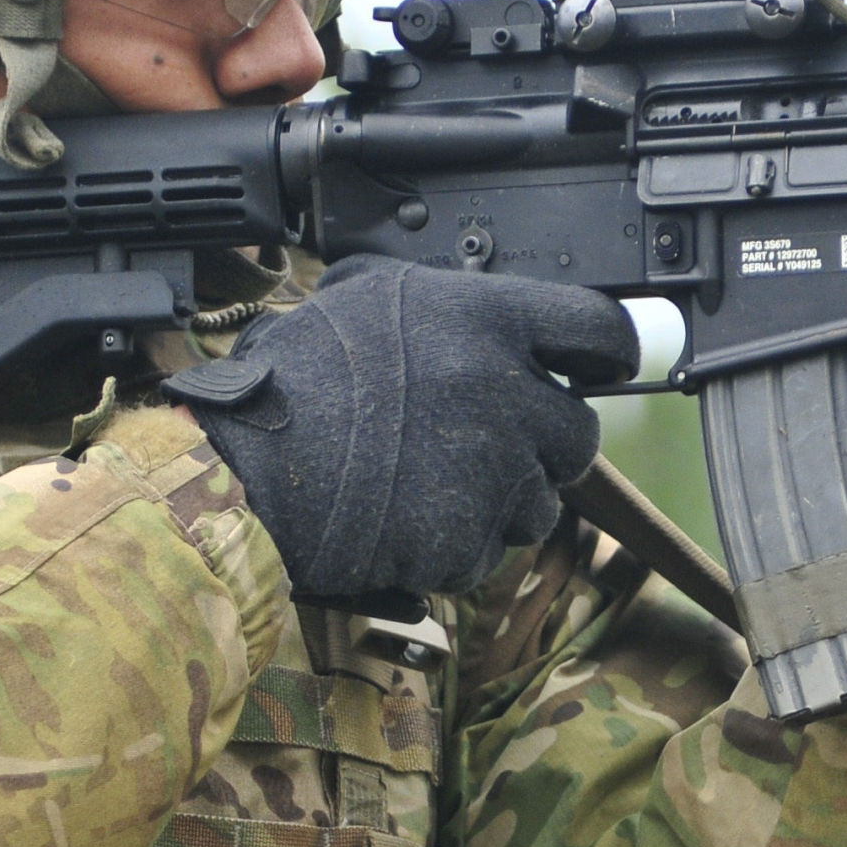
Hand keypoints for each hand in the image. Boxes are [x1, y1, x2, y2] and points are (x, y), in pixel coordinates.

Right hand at [164, 257, 636, 599]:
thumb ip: (448, 303)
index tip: (600, 366)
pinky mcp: (468, 539)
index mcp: (484, 321)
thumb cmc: (292, 381)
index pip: (597, 328)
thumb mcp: (368, 297)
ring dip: (500, 497)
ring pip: (541, 499)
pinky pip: (489, 549)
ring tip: (428, 480)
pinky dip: (457, 542)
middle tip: (488, 440)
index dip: (606, 352)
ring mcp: (492, 473)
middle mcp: (503, 393)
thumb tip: (496, 309)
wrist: (240, 471)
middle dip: (543, 441)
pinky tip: (405, 517)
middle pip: (579, 431)